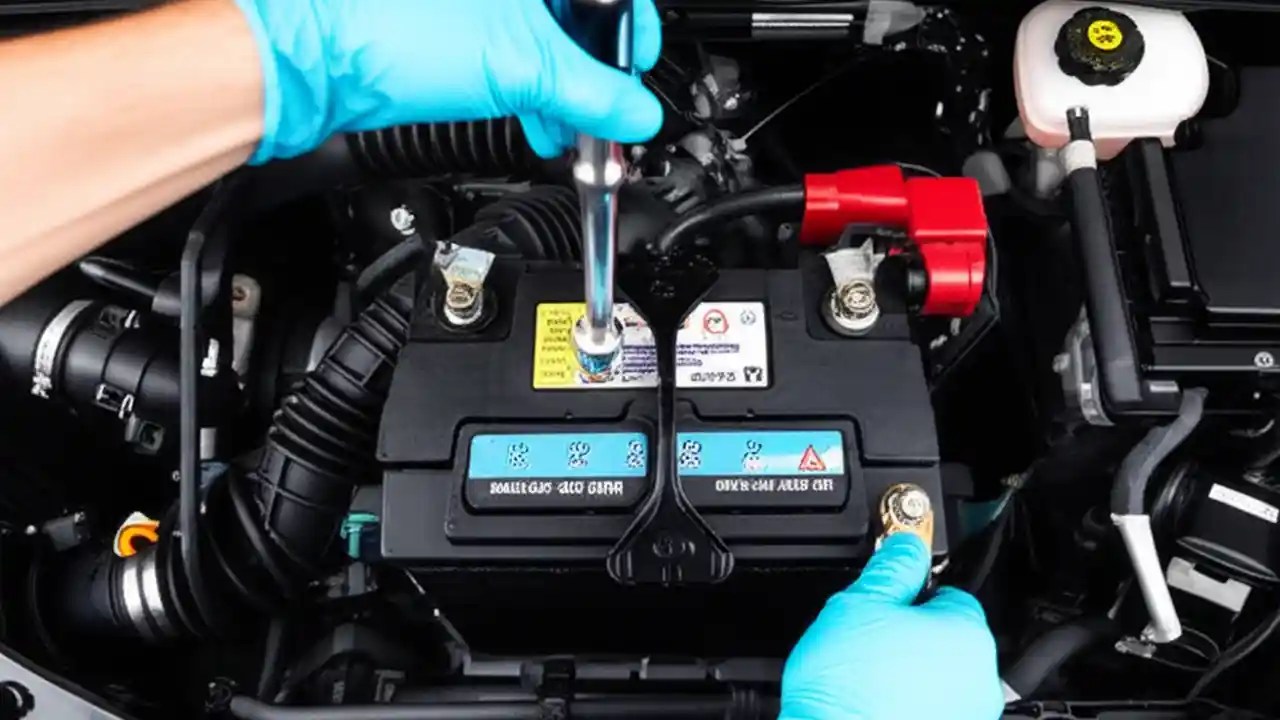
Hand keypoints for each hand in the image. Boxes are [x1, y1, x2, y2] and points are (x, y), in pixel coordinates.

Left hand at [232, 0, 663, 162]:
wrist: (312, 57)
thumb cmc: (393, 31)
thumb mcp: (521, 66)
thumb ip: (593, 94)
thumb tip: (637, 113)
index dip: (632, 33)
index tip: (637, 75)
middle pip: (578, 18)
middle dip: (596, 73)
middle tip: (608, 113)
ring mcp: (484, 3)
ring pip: (546, 37)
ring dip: (565, 88)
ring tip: (572, 131)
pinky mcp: (457, 26)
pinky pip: (514, 52)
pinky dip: (532, 87)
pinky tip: (539, 122)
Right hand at [780, 534, 1003, 719]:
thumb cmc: (845, 688)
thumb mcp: (857, 605)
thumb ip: (891, 568)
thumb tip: (906, 545)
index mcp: (966, 634)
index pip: (950, 594)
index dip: (911, 597)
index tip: (886, 608)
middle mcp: (981, 679)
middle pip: (949, 638)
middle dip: (915, 636)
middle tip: (872, 643)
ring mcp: (969, 716)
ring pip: (942, 679)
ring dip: (916, 674)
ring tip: (872, 679)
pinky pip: (936, 710)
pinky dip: (914, 706)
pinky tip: (879, 706)